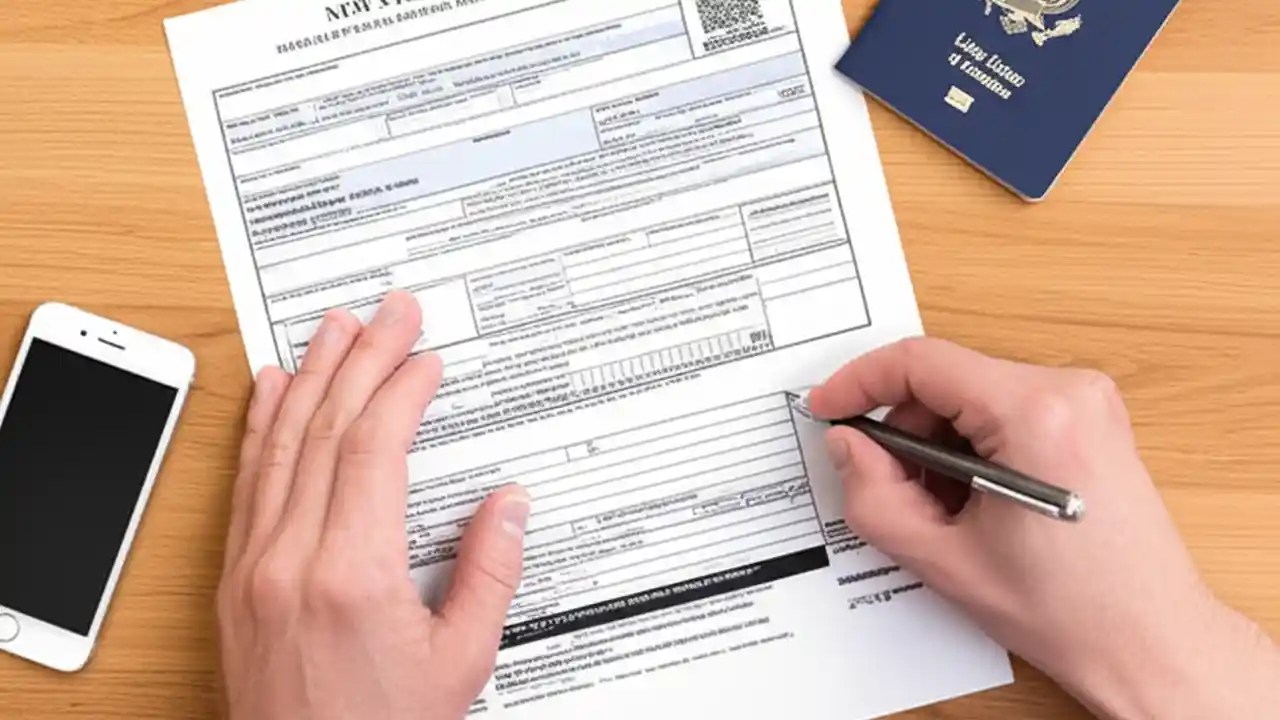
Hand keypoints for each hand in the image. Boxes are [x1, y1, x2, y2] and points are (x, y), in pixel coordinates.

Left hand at [218, 291, 530, 719]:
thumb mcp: (461, 663)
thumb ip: (490, 575)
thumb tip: (511, 504)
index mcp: (354, 576)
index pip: (375, 449)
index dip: (401, 390)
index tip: (425, 358)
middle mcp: (292, 561)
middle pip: (326, 430)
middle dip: (361, 359)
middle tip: (387, 311)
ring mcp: (254, 567)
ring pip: (279, 446)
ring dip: (309, 377)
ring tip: (332, 329)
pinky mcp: (233, 581)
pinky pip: (246, 484)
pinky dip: (259, 428)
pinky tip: (270, 391)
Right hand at [809, 338, 1279, 719]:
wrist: (1150, 641)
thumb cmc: (1072, 611)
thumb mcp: (945, 560)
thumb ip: (875, 497)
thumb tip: (847, 445)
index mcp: (1036, 414)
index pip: (921, 363)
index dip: (858, 383)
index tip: (827, 408)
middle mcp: (1069, 390)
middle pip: (945, 380)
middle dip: (903, 433)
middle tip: (894, 493)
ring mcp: (1086, 400)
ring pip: (970, 397)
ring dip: (937, 446)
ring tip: (947, 513)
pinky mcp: (1088, 417)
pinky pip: (1002, 410)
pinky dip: (970, 448)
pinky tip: (976, 503)